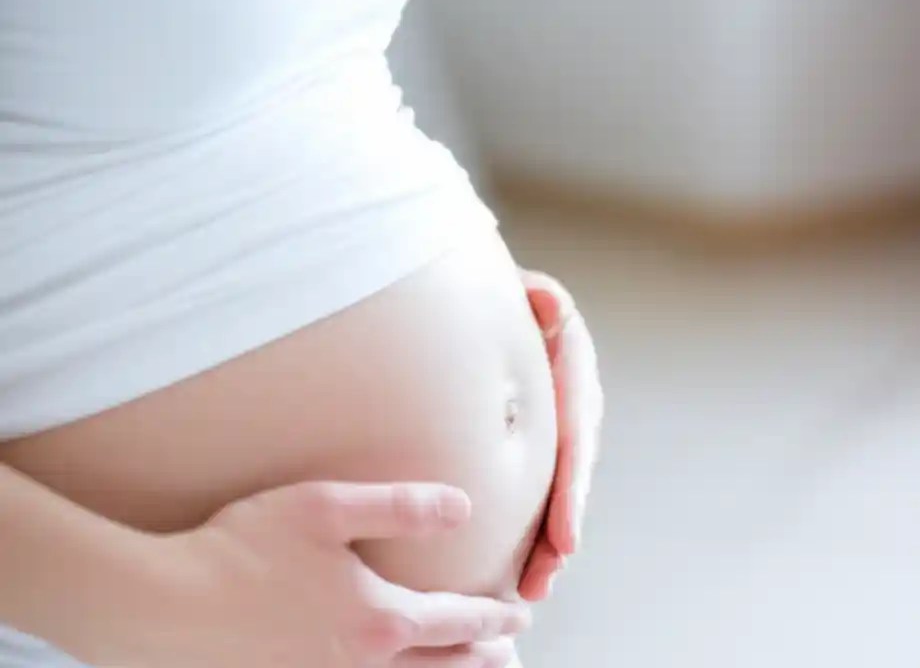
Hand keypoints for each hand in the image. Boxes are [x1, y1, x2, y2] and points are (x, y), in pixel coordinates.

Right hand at [146, 482, 529, 667]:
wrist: (162, 607)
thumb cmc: (242, 547)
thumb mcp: (327, 508)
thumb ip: (402, 506)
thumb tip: (464, 506)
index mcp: (380, 621)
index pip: (458, 622)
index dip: (493, 618)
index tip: (518, 617)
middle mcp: (362, 665)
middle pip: (441, 667)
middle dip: (480, 659)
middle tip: (508, 654)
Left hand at [518, 270, 603, 600]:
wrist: (471, 290)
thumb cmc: (490, 287)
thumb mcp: (515, 285)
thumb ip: (537, 299)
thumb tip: (549, 306)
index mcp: (574, 364)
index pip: (577, 435)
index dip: (572, 491)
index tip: (566, 539)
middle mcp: (573, 398)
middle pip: (572, 475)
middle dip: (560, 532)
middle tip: (544, 580)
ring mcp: (555, 419)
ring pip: (557, 487)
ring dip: (547, 543)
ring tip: (531, 589)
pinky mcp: (532, 434)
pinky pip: (536, 483)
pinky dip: (529, 526)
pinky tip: (514, 567)